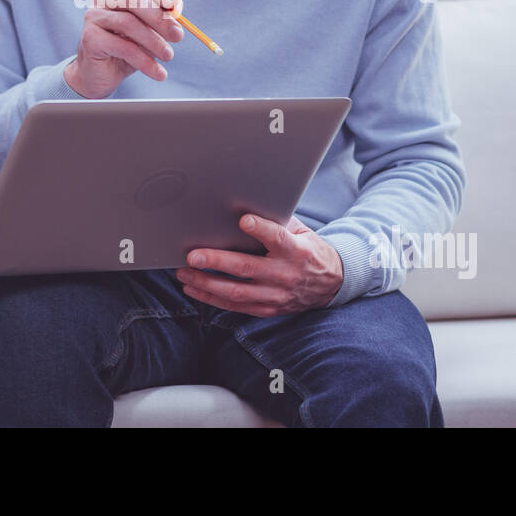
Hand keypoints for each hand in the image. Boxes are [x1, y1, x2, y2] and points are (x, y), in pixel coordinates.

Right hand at [64, 0, 186, 98]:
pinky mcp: (90, 38)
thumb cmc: (128, 50)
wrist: (101, 76)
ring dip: (154, 41)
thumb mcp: (149, 33)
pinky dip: (144, 60)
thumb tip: (176, 12)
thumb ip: (161, 20)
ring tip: (169, 56)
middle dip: (159, 18)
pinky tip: (158, 73)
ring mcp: (93, 17)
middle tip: (178, 36)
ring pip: (128, 23)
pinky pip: (123, 47)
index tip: (178, 9)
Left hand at [175, 215, 343, 315]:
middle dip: (217, 262)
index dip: (261, 229)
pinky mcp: (267, 309)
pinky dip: (211, 298)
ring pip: (236, 292)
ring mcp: (275, 295)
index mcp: (296, 251)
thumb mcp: (302, 232)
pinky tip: (193, 287)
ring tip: (184, 272)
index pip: (277, 238)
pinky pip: (235, 306)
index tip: (242, 219)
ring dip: (206, 283)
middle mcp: (285, 275)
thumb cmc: (308, 250)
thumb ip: (277, 222)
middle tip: (193, 254)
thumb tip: (244, 206)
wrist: (331, 284)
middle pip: (247, 268)